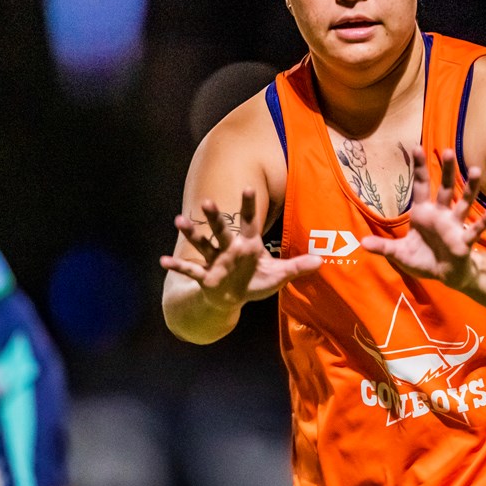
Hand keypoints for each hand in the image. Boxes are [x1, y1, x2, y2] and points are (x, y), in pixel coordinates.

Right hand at [160, 189, 320, 309]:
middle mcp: (229, 248)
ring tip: (178, 221)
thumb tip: (321, 260)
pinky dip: (178, 267)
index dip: (249, 205)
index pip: (250, 220)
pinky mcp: (206, 276)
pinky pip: (191, 271)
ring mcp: (216, 261)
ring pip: (202, 244)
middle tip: (206, 202)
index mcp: (248, 244)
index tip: (248, 187)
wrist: (233, 298)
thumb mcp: (280, 276)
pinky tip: (163, 261)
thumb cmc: (256, 282)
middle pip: (221, 229)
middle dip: (214, 216)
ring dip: (191, 234)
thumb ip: (298, 267)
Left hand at [361, 147, 485, 288]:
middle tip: (448, 151)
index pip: (421, 186)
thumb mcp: (399, 254)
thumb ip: (383, 247)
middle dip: (446, 170)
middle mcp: (441, 214)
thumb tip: (362, 242)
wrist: (445, 275)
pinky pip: (474, 230)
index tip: (417, 147)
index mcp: (423, 213)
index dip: (419, 168)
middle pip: (445, 188)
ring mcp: (454, 226)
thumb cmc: (423, 260)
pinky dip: (483, 221)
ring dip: (469, 188)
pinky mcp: (464, 241)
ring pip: (463, 203)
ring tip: (476, 170)